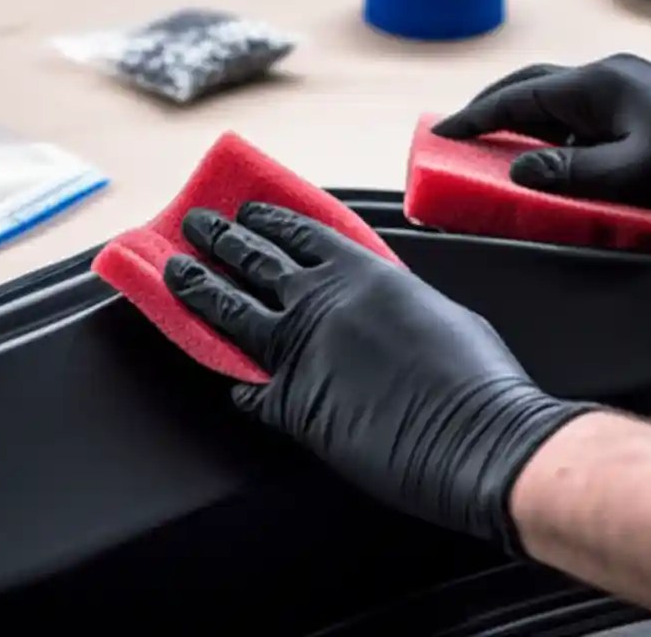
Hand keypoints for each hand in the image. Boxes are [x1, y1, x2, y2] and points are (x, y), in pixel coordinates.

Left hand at [163, 202, 594, 551]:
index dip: (268, 221)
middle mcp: (321, 302)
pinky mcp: (290, 404)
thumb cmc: (477, 377)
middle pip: (253, 259)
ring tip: (174, 270)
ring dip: (196, 286)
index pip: (300, 234)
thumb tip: (382, 306)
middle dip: (219, 238)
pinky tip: (229, 383)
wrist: (473, 438)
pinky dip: (236, 383)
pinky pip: (245, 389)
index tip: (248, 211)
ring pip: (228, 309)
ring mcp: (298, 352)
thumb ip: (396, 300)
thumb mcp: (439, 312)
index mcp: (363, 273)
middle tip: (195, 224)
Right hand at [433, 53, 650, 212]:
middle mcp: (604, 77)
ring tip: (494, 153)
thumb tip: (519, 173)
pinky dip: (554, 135)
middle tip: (459, 137)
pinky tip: (550, 162)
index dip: (476, 118)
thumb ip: (571, 176)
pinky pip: (580, 116)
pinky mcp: (640, 104)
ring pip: (555, 103)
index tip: (442, 133)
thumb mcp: (634, 175)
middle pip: (530, 89)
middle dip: (491, 111)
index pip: (517, 98)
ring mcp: (624, 88)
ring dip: (522, 124)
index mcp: (596, 86)